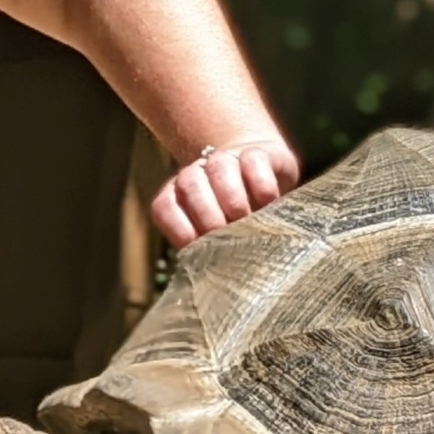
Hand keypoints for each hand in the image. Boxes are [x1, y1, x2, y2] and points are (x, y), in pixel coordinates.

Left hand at [152, 138, 299, 248]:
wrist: (262, 177)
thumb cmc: (235, 220)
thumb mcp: (217, 235)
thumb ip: (206, 249)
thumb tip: (209, 280)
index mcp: (177, 195)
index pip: (165, 208)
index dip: (179, 229)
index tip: (198, 249)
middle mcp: (196, 173)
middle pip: (190, 184)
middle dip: (208, 215)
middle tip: (227, 235)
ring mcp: (226, 159)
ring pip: (219, 167)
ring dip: (233, 198)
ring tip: (248, 220)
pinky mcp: (258, 153)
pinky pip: (253, 162)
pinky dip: (260, 183)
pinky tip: (269, 202)